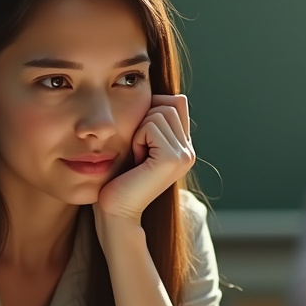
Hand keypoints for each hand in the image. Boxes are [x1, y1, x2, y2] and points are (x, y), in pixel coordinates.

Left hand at [95, 94, 194, 226]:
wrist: (116, 211)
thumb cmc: (118, 179)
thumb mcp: (137, 144)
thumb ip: (152, 122)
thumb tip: (161, 93)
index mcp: (183, 147)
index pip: (175, 102)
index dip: (150, 112)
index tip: (139, 140)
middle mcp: (189, 151)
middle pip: (168, 103)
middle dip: (143, 121)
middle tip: (137, 151)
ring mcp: (185, 155)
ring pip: (159, 112)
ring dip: (139, 130)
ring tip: (137, 157)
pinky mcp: (174, 158)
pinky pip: (151, 125)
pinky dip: (137, 139)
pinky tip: (136, 161)